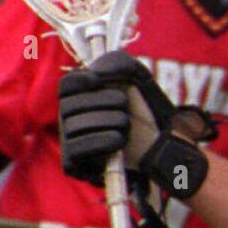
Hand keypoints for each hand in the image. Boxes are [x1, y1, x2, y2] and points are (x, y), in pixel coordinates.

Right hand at [58, 50, 215, 200]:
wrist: (161, 147)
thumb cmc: (145, 110)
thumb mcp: (135, 76)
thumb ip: (116, 62)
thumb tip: (96, 72)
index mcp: (78, 98)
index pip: (66, 86)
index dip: (78, 81)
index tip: (97, 81)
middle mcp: (68, 120)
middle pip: (69, 105)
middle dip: (102, 102)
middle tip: (124, 105)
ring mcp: (69, 143)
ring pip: (74, 127)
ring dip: (107, 122)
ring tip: (126, 124)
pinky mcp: (73, 165)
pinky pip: (77, 149)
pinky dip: (101, 141)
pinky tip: (119, 140)